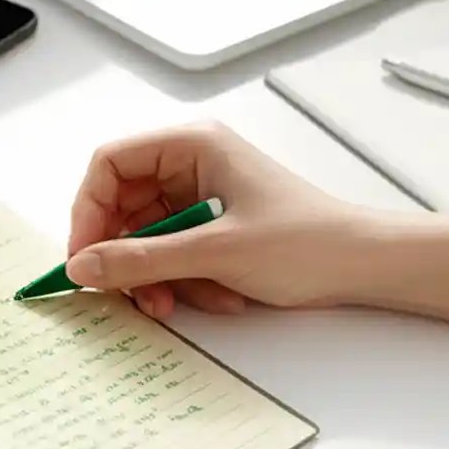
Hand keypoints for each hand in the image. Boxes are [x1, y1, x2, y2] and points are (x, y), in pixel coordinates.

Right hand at [65, 122, 372, 319]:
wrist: (366, 267)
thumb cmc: (306, 242)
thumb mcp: (214, 254)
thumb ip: (141, 260)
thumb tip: (82, 267)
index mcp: (192, 145)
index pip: (110, 164)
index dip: (88, 211)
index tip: (85, 257)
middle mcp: (191, 164)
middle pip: (122, 205)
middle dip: (124, 254)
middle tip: (126, 292)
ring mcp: (201, 197)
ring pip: (143, 237)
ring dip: (153, 276)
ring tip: (173, 303)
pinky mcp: (212, 228)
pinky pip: (171, 255)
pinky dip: (180, 281)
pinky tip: (212, 297)